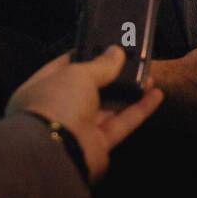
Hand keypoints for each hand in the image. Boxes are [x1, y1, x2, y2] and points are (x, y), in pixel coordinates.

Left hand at [6, 46, 163, 182]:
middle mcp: (57, 109)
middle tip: (132, 60)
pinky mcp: (98, 146)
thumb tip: (116, 51)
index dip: (83, 55)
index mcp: (40, 89)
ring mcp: (78, 129)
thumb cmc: (57, 103)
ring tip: (149, 75)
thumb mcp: (78, 74)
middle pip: (88, 89)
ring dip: (128, 92)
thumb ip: (101, 64)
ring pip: (107, 107)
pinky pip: (120, 124)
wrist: (57, 154)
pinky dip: (138, 110)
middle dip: (110, 75)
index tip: (102, 44)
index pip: (62, 67)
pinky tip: (156, 95)